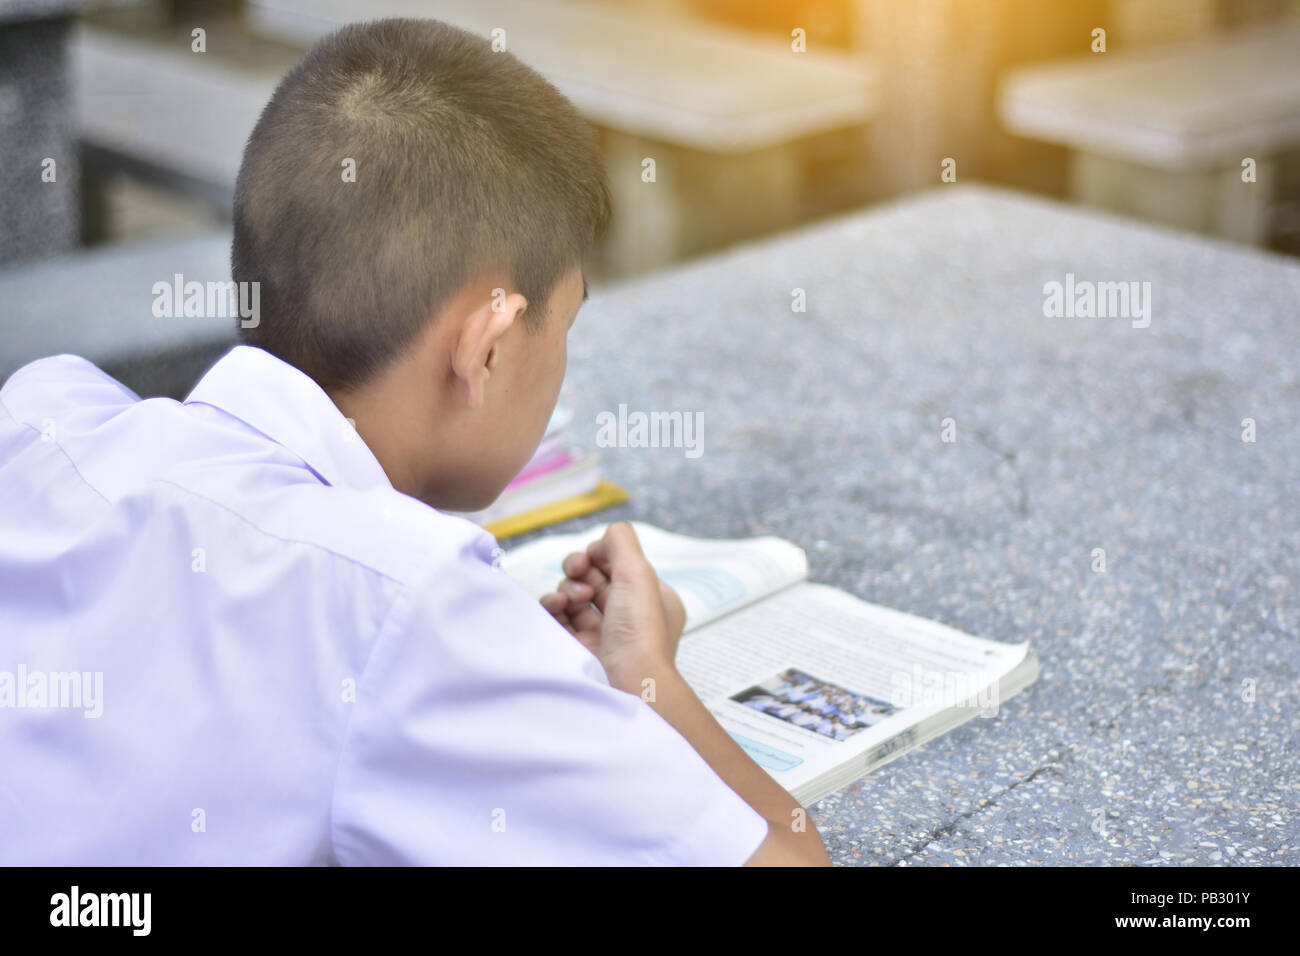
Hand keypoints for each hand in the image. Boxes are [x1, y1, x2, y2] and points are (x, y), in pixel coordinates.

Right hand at [539, 523, 684, 690]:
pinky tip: (557, 605)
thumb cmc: (639, 629)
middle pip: (594, 576)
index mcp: (651, 598)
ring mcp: (602, 633)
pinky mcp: (577, 648)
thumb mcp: (639, 572)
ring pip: (573, 595)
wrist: (627, 682)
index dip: (602, 554)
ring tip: (573, 597)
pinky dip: (554, 605)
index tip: (592, 554)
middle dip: (581, 569)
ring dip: (568, 587)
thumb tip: (603, 537)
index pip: (620, 565)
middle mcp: (628, 616)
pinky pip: (558, 617)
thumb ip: (620, 540)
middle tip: (578, 570)